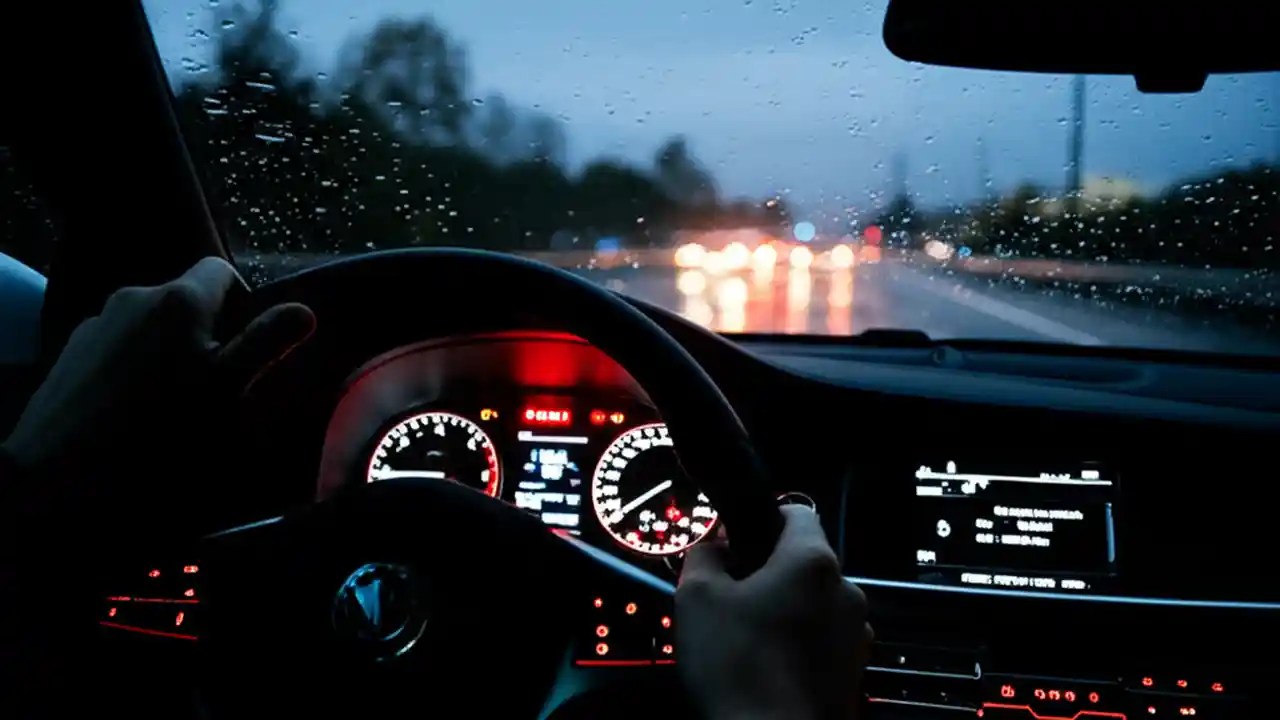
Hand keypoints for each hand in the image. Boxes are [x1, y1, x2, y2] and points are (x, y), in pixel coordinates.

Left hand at [3, 257, 313, 505]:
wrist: (61, 472)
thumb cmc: (159, 430)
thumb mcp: (227, 390)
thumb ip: (266, 345)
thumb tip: (306, 311)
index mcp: (180, 300)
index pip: (220, 270)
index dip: (241, 302)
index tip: (246, 347)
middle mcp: (136, 297)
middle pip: (185, 300)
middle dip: (206, 334)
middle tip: (215, 386)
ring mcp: (99, 323)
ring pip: (152, 326)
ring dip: (170, 352)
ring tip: (174, 405)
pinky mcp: (73, 351)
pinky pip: (120, 346)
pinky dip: (136, 367)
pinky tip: (135, 412)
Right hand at [677, 505, 871, 719]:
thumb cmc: (736, 662)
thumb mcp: (696, 597)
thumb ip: (705, 556)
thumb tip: (717, 548)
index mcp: (812, 560)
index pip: (797, 511)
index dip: (763, 519)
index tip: (736, 543)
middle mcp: (847, 590)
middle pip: (806, 562)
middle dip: (770, 572)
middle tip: (732, 598)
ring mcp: (857, 634)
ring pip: (816, 604)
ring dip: (787, 610)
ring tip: (748, 638)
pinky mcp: (855, 670)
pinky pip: (824, 640)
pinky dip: (800, 643)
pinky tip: (770, 666)